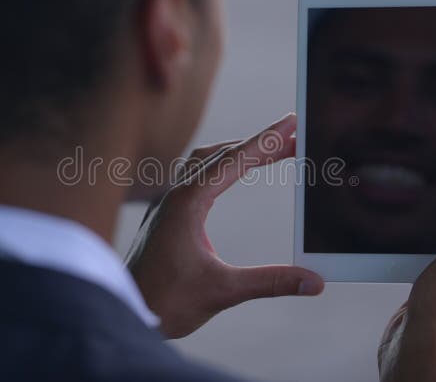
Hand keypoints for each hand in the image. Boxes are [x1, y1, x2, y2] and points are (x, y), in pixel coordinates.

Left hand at [125, 113, 324, 337]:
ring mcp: (167, 204)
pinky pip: (194, 177)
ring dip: (237, 153)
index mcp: (187, 203)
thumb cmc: (163, 302)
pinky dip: (220, 167)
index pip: (234, 161)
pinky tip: (229, 177)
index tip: (291, 122)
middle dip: (258, 144)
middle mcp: (175, 196)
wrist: (120, 311)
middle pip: (221, 154)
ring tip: (269, 152)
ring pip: (204, 163)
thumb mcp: (222, 292)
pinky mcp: (165, 217)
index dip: (266, 140)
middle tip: (293, 137)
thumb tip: (314, 282)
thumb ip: (270, 283)